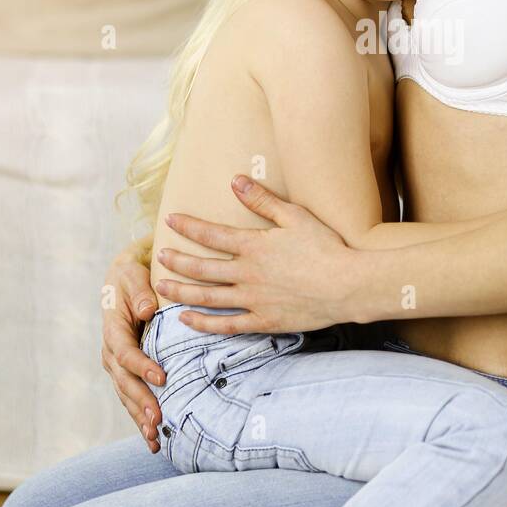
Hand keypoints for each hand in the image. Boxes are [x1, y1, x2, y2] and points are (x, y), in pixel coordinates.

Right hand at [101, 244, 164, 451]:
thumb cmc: (134, 274)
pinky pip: (133, 398)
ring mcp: (117, 365)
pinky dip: (141, 419)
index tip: (162, 378)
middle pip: (125, 382)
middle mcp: (111, 351)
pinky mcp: (128, 373)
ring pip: (127, 396)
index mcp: (113, 328)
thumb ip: (140, 291)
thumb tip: (148, 310)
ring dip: (139, 418)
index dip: (142, 366)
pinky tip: (154, 441)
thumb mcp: (134, 274)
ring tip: (155, 438)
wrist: (127, 279)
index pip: (125, 353)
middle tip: (159, 420)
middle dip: (141, 402)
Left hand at [154, 175, 357, 335]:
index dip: (188, 226)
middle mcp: (246, 274)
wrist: (347, 286)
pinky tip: (186, 321)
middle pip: (201, 268)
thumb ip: (263, 200)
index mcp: (253, 246)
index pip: (211, 234)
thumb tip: (235, 181)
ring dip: (181, 291)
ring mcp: (252, 300)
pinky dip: (203, 324)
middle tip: (159, 256)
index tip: (170, 221)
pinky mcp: (263, 321)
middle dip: (176, 261)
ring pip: (207, 298)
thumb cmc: (326, 248)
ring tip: (162, 286)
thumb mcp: (296, 216)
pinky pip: (226, 326)